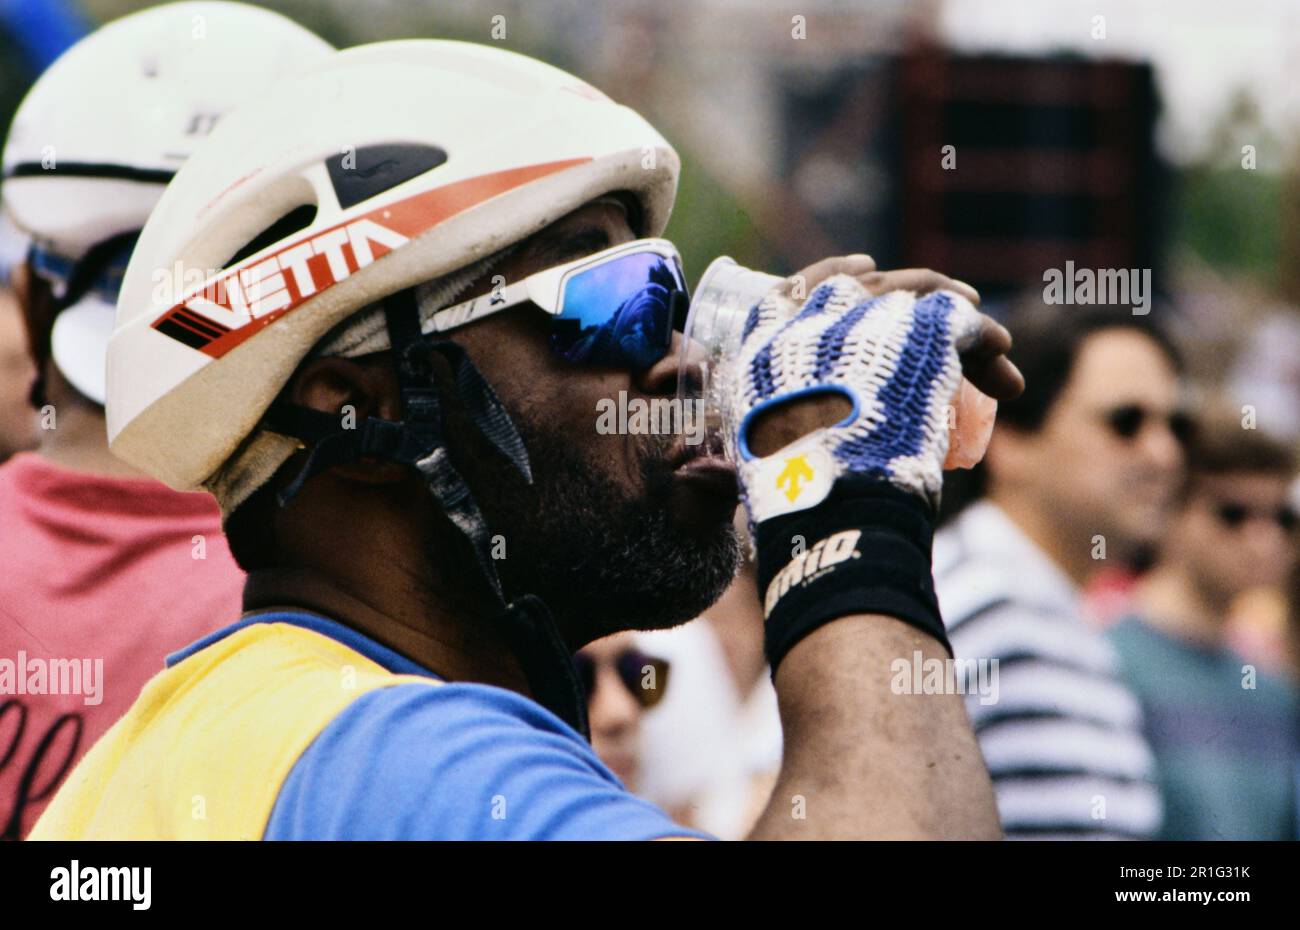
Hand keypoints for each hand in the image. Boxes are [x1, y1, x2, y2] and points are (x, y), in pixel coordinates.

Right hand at [725, 255, 1015, 520]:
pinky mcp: (917, 333)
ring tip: (988, 337)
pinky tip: (999, 348)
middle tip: (946, 302)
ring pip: (921, 297)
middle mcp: (813, 318)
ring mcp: (866, 319)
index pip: (796, 287)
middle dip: (910, 289)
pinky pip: (960, 322)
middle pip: (868, 286)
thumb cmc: (785, 495)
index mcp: (765, 342)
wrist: (831, 504)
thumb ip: (718, 454)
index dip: (834, 275)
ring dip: (956, 311)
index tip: (862, 269)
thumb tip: (686, 469)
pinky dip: (984, 336)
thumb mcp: (741, 458)